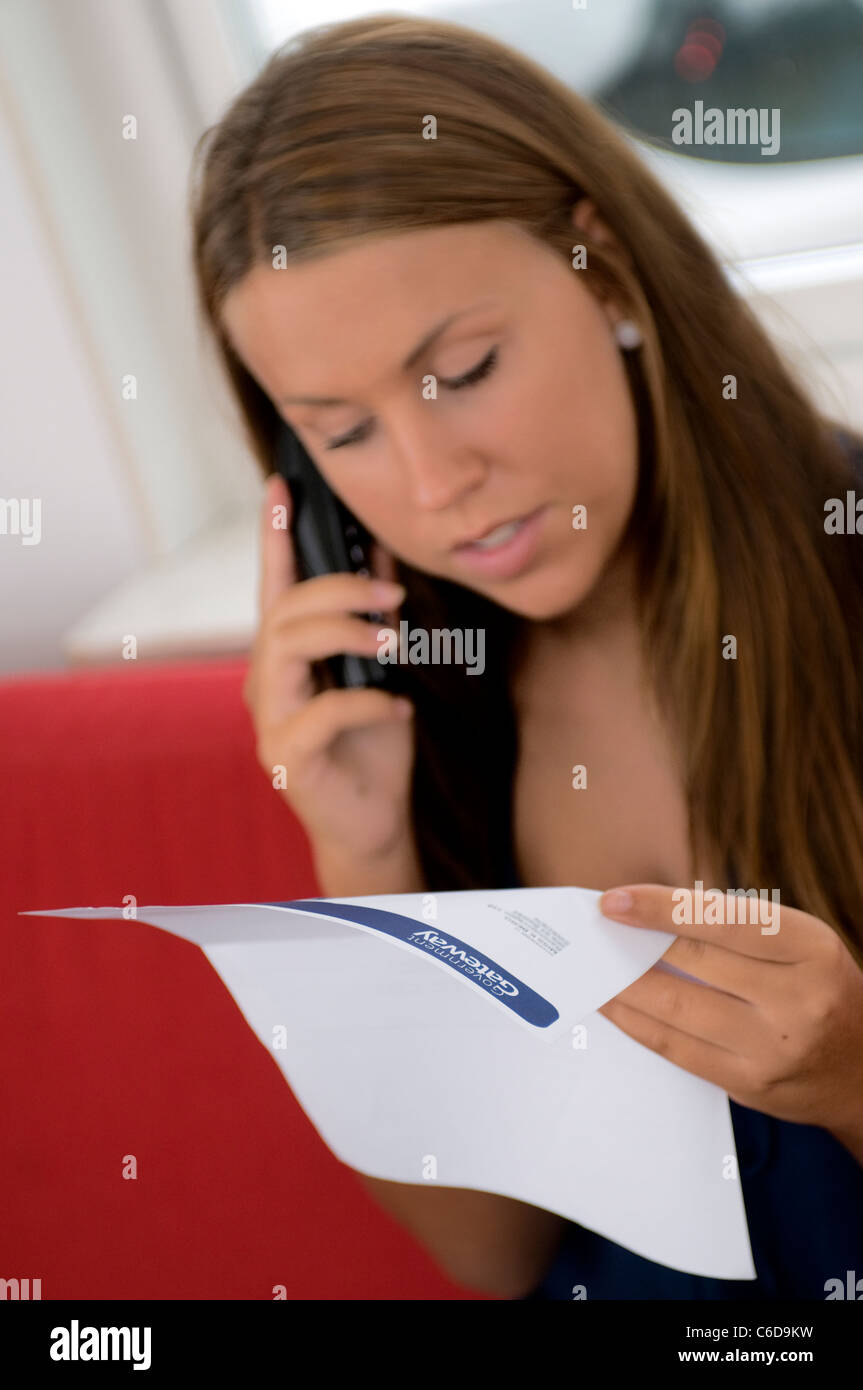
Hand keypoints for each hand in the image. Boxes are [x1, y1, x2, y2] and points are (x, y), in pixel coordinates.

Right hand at [242, 472, 417, 863]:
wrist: (373, 823)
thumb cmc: (372, 745)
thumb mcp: (382, 671)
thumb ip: (373, 618)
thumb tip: (383, 554)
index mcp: (284, 657)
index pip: (275, 587)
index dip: (275, 537)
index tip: (282, 488)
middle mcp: (266, 682)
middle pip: (284, 610)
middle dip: (340, 590)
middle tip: (393, 596)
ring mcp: (269, 720)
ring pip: (287, 647)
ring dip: (346, 632)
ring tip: (393, 640)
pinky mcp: (284, 757)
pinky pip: (321, 711)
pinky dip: (367, 701)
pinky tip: (398, 706)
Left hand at [596, 884, 862, 1149]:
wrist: (862, 1070)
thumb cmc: (820, 989)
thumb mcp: (800, 945)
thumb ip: (735, 930)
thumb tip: (647, 919)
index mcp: (812, 948)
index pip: (723, 919)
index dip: (661, 907)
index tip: (613, 900)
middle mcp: (798, 998)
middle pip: (694, 962)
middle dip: (632, 944)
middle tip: (593, 930)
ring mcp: (773, 1046)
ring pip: (676, 1008)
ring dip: (623, 985)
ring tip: (593, 965)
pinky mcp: (749, 1083)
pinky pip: (676, 1048)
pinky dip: (636, 1023)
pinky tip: (613, 1004)